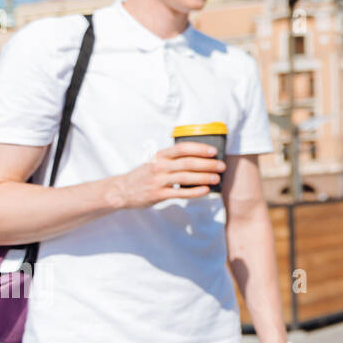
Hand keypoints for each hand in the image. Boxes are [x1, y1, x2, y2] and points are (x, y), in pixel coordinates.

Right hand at [107, 142, 225, 208]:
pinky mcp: (158, 195)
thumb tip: (200, 159)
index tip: (213, 150)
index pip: (182, 148)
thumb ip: (172, 160)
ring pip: (185, 177)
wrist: (121, 191)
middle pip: (187, 163)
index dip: (199, 148)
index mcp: (160, 156)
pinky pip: (180, 192)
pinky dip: (194, 191)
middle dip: (207, 164)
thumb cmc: (144, 175)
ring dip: (204, 177)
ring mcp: (158, 181)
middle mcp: (159, 166)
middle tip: (221, 166)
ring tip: (217, 178)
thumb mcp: (155, 162)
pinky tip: (206, 190)